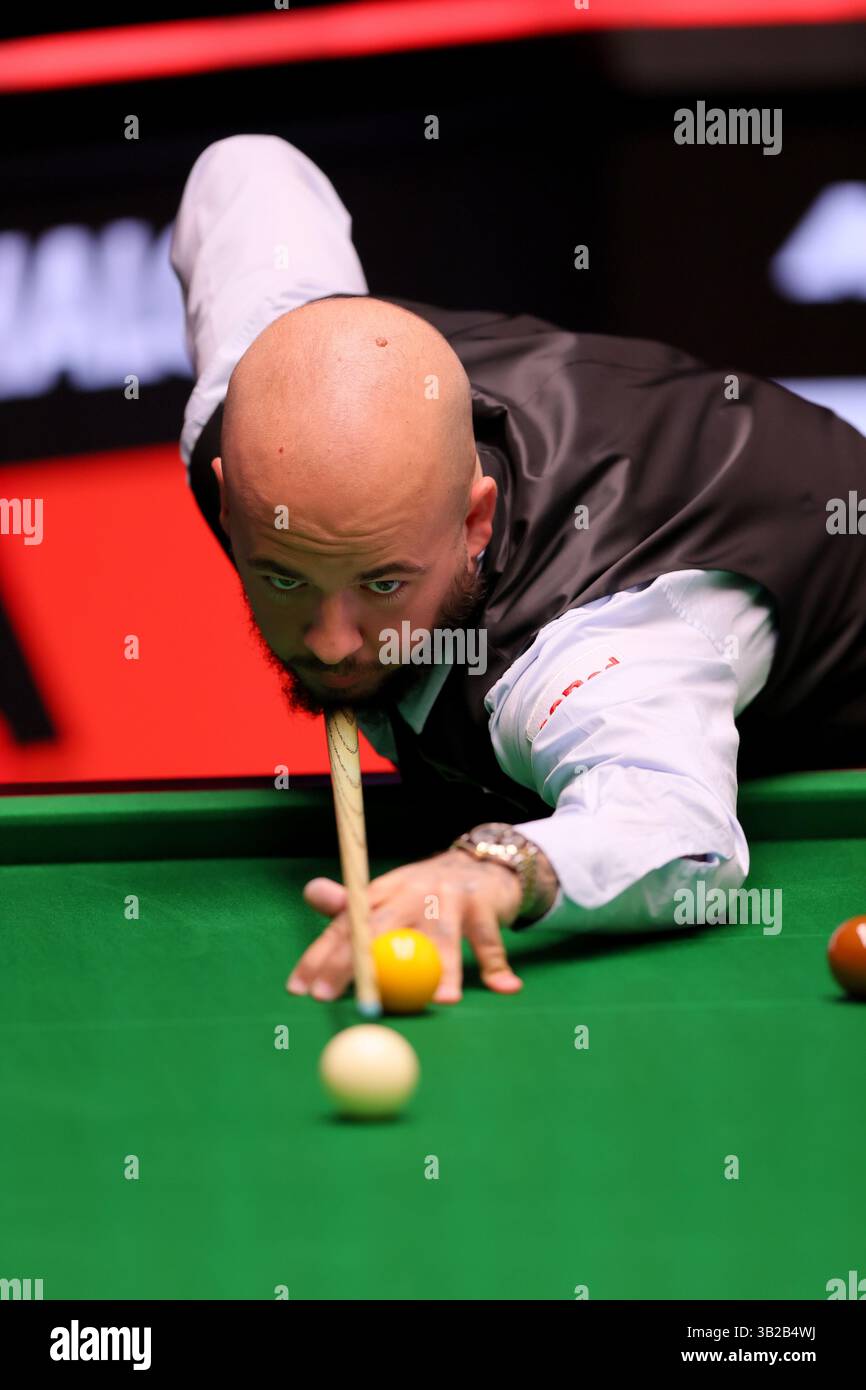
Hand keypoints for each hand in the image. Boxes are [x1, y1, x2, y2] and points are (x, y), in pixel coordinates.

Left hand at [287, 848, 523, 1003]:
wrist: (481, 865)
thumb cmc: (424, 894)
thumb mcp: (387, 895)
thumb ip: (350, 904)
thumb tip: (309, 893)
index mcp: (383, 892)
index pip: (346, 923)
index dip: (321, 956)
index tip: (301, 990)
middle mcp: (412, 893)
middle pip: (380, 929)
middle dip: (356, 964)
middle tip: (344, 999)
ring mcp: (449, 899)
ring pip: (442, 938)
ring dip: (443, 970)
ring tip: (441, 1001)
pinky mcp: (484, 907)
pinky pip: (489, 943)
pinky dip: (497, 968)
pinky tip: (505, 988)